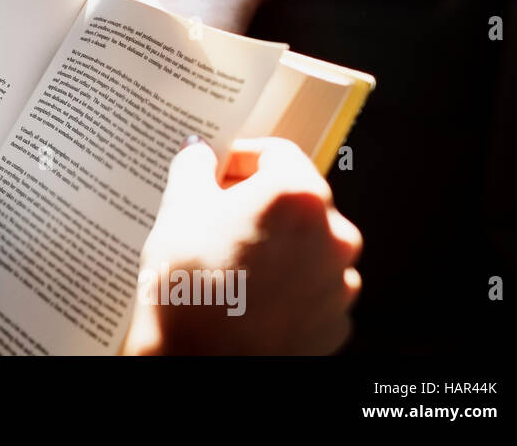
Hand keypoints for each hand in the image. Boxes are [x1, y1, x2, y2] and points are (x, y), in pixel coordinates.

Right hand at [123, 137, 362, 354]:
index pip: (274, 153)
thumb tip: (199, 155)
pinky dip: (284, 287)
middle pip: (294, 201)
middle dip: (257, 206)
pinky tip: (247, 295)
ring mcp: (339, 281)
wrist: (198, 363)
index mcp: (298, 195)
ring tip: (229, 264)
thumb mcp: (178, 209)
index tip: (217, 172)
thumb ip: (194, 167)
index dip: (239, 158)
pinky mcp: (335, 320)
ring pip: (304, 247)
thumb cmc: (190, 287)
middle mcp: (333, 233)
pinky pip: (310, 288)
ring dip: (274, 247)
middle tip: (215, 220)